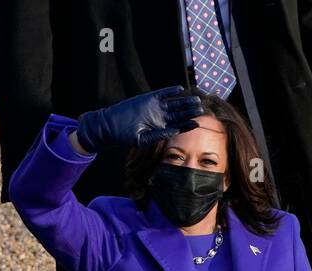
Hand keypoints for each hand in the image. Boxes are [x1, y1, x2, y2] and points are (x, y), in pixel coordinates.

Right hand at [75, 86, 203, 153]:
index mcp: (160, 128)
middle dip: (190, 111)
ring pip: (174, 103)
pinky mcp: (148, 98)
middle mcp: (160, 117)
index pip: (178, 125)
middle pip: (179, 113)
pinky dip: (170, 91)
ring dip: (184, 101)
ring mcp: (155, 107)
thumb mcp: (143, 139)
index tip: (198, 123)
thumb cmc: (124, 136)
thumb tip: (175, 131)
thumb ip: (159, 135)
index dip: (188, 124)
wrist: (110, 126)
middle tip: (201, 108)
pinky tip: (180, 89)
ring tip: (196, 100)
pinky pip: (162, 93)